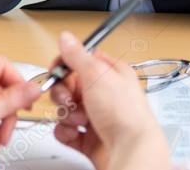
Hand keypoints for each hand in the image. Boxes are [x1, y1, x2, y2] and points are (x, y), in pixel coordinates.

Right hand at [48, 32, 169, 169]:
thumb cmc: (125, 114)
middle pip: (68, 86)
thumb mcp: (97, 75)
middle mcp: (103, 94)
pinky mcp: (89, 137)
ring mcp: (96, 116)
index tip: (58, 72)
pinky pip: (65, 130)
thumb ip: (77, 55)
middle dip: (64, 94)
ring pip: (65, 109)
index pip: (80, 61)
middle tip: (70, 100)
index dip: (66, 66)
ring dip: (67, 114)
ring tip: (80, 121)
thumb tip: (66, 37)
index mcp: (110, 74)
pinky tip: (76, 133)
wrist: (130, 152)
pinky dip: (66, 132)